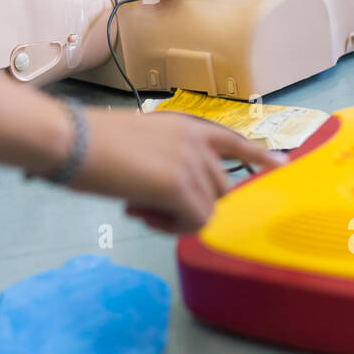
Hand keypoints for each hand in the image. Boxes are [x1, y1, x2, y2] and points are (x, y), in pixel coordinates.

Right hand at [71, 110, 286, 233]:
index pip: (235, 140)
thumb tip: (167, 193)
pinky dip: (170, 227)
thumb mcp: (139, 143)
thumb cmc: (89, 141)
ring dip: (176, 218)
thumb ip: (164, 161)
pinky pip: (194, 221)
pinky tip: (139, 212)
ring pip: (207, 209)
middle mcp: (196, 140)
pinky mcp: (180, 186)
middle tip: (144, 205)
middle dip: (189, 204)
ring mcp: (191, 162)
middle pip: (221, 188)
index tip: (280, 166)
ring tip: (136, 206)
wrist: (73, 139)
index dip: (259, 156)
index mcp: (186, 125)